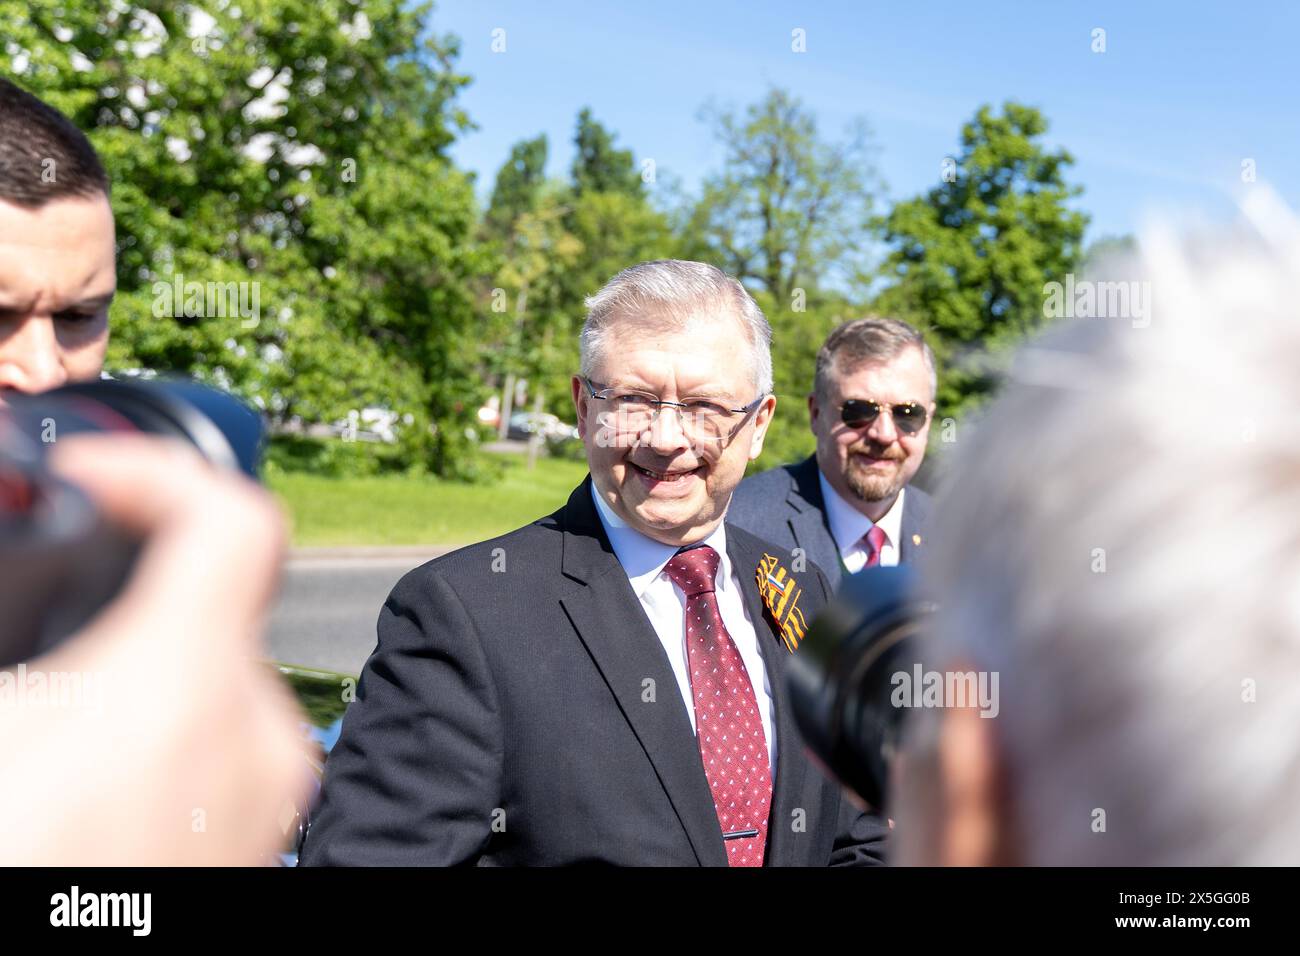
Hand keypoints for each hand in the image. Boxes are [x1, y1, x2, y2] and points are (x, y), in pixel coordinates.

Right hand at [0, 434, 310, 863]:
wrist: (50, 941)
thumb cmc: (15, 843)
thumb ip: (8, 628)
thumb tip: (17, 622)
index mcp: (175, 687)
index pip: (232, 521)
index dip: (158, 474)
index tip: (94, 476)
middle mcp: (253, 735)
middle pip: (215, 602)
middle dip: (127, 592)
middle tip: (43, 624)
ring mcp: (267, 797)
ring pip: (216, 678)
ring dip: (140, 669)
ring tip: (51, 719)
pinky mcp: (261, 839)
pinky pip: (225, 745)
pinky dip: (166, 729)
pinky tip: (89, 771)